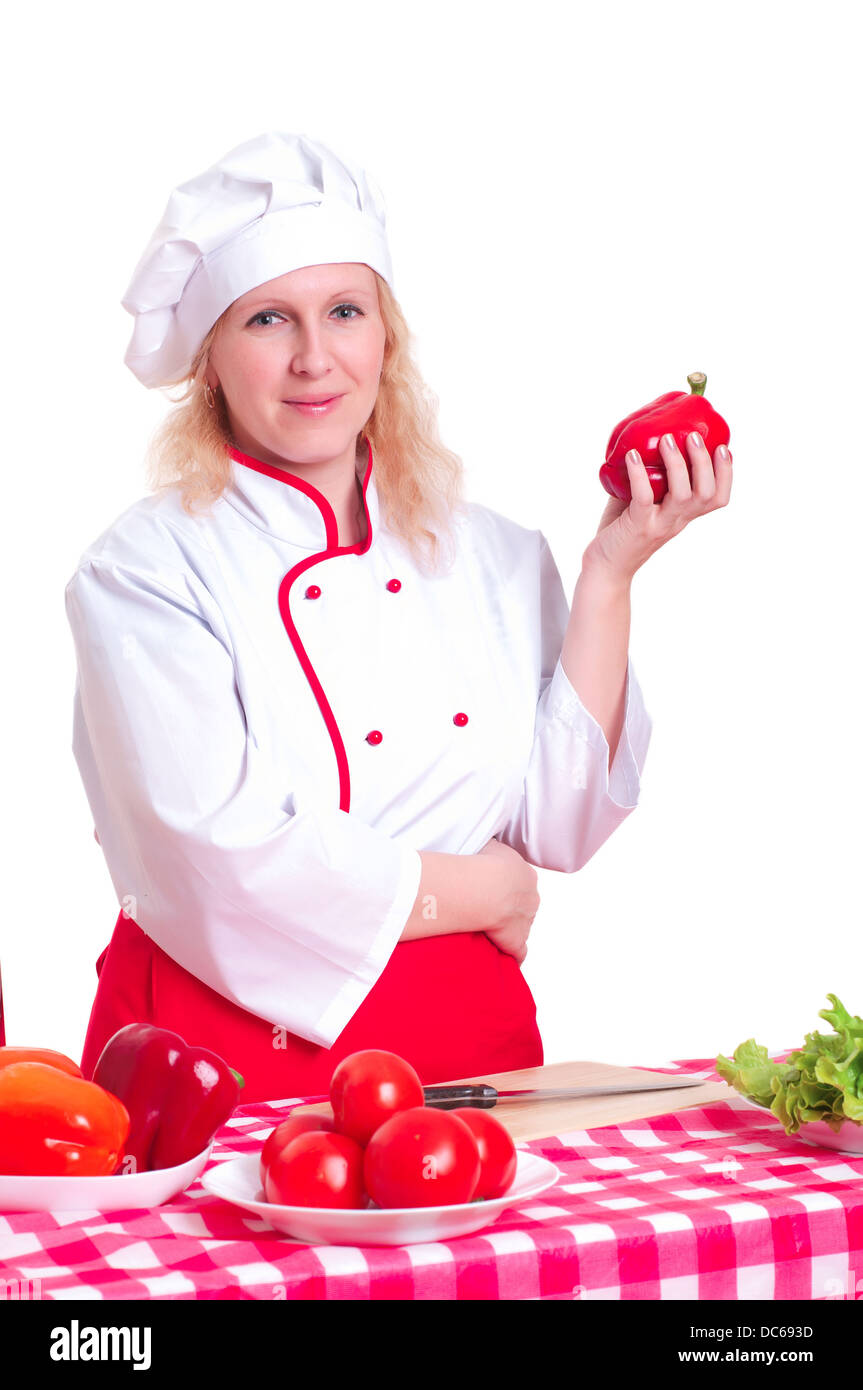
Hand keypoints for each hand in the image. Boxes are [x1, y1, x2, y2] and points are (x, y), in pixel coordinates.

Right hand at [476, 838, 539, 964]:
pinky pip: (519, 952)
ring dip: (508, 931)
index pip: (520, 884)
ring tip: (487, 931)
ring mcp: (525, 921)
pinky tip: (502, 957)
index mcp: (526, 876)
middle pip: (523, 906)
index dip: (505, 888)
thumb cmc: (484, 863)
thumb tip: (488, 850)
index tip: (490, 890)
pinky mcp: (516, 941)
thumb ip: (493, 851)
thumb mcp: (490, 845)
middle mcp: (531, 899)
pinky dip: (512, 956)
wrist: (486, 887)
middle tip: (487, 910)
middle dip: (509, 909)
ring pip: (520, 927)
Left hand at [583, 432, 732, 583]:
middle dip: (704, 462)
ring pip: (682, 495)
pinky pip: (643, 498)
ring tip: (667, 440)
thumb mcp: (643, 502)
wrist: (604, 568)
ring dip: (677, 464)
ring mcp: (658, 524)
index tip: (724, 448)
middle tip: (694, 436)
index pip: (718, 498)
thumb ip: (649, 478)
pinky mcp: (637, 526)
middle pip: (706, 493)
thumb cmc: (621, 531)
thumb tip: (645, 441)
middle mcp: (676, 521)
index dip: (726, 474)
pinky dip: (639, 474)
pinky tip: (632, 455)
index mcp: (683, 515)